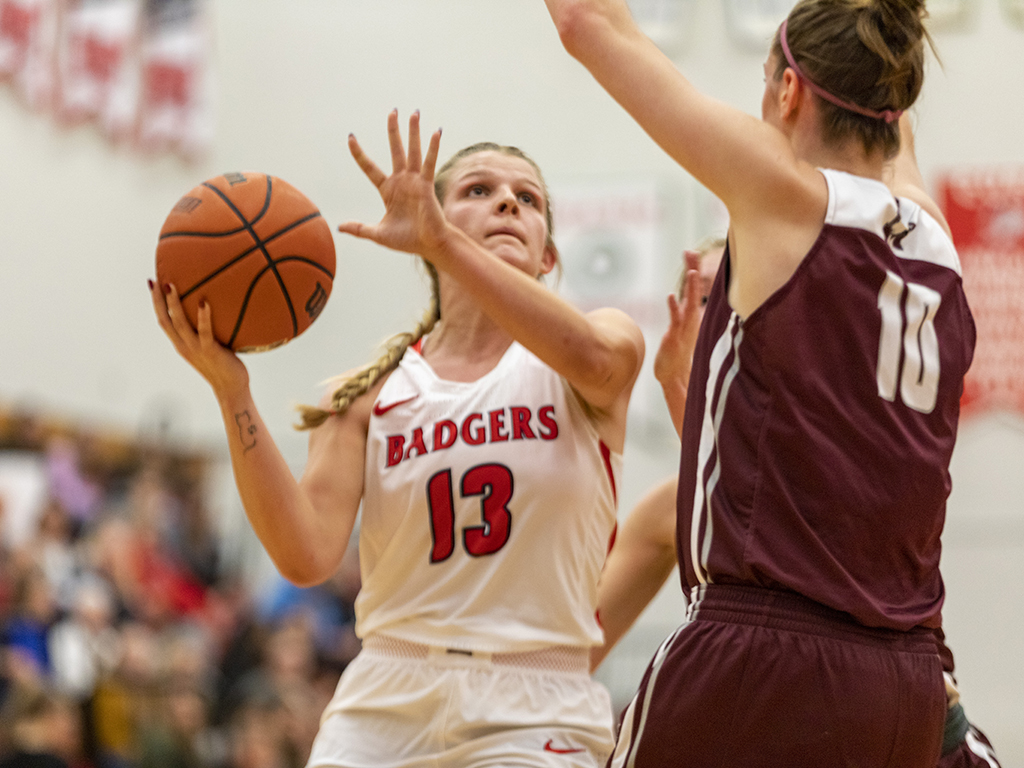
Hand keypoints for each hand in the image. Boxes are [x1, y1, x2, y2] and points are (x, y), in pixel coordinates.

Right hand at [150, 280, 249, 400]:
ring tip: (171, 285)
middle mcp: (184, 346)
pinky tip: (203, 302)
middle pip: (165, 320)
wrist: (231, 388)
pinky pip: (204, 331)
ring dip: (174, 303)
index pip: (164, 321)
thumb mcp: (210, 346)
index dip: (156, 304)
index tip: (152, 285)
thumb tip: (214, 309)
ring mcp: (195, 348)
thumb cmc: (225, 365)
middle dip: (157, 300)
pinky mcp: (209, 350)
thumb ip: (207, 331)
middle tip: (153, 280)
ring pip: (179, 323)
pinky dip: (203, 316)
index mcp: (181, 344)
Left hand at [337, 110, 446, 260]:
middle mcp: (402, 181)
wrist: (429, 246)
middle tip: (393, 112)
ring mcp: (415, 181)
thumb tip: (339, 227)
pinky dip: (432, 148)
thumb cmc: (407, 240)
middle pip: (395, 150)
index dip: (359, 153)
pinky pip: (429, 164)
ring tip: (414, 113)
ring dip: (413, 132)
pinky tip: (435, 132)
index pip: (370, 167)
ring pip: (413, 152)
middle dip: (394, 131)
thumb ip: (360, 229)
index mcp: (388, 190)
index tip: (351, 137)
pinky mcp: (427, 185)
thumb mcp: (378, 234)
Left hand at [653, 249, 702, 389]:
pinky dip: (674, 308)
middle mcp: (691, 319)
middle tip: (692, 252)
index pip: (695, 288)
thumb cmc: (678, 350)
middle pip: (694, 291)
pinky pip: (675, 320)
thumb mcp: (683, 328)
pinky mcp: (675, 337)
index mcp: (693, 315)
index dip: (693, 270)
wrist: (675, 375)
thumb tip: (689, 300)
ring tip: (691, 271)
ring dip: (691, 288)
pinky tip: (671, 296)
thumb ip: (685, 313)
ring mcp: (684, 328)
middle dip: (693, 271)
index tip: (692, 252)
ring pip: (689, 304)